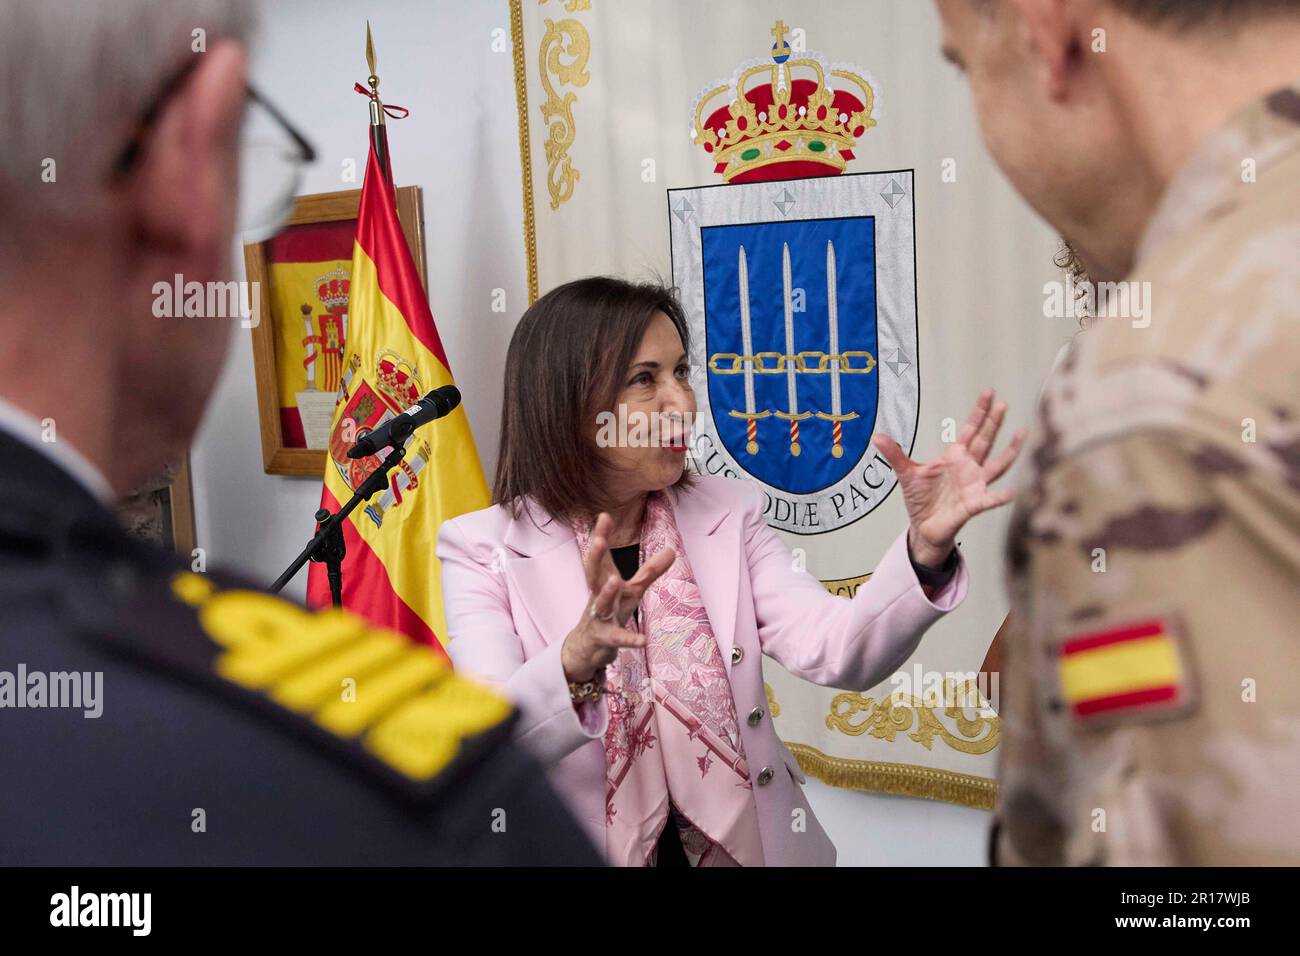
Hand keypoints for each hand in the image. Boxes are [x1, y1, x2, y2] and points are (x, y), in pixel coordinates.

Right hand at [560, 513, 675, 682]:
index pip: (601, 556)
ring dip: (607, 592)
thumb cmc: (610, 612)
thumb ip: (650, 571)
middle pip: (593, 574)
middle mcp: (597, 595)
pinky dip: (629, 639)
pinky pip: (617, 638)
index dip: (601, 536)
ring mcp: (598, 617)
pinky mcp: (604, 638)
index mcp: (603, 581)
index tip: (604, 515)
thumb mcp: (632, 591)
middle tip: (597, 540)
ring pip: (600, 603)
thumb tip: (671, 549)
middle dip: (594, 557)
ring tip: (615, 580)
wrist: (587, 647)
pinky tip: (643, 640)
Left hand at [872, 388, 1025, 567]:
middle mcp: (969, 468)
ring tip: (1023, 434)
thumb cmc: (921, 500)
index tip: (989, 392)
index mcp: (955, 456)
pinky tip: (1011, 493)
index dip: (980, 412)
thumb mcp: (906, 473)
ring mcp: (975, 485)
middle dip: (994, 422)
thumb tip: (875, 435)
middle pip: (986, 440)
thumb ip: (894, 454)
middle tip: (1004, 403)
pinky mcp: (973, 504)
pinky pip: (988, 500)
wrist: (924, 527)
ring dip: (1010, 450)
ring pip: (998, 465)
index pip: (971, 429)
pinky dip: (999, 497)